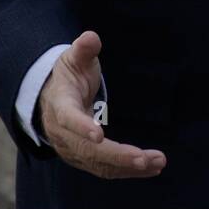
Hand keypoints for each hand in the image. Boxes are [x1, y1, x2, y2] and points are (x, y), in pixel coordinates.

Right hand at [35, 30, 166, 179]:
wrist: (51, 99)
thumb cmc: (67, 75)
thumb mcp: (73, 58)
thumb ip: (83, 49)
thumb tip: (91, 38)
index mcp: (60, 105)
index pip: (68, 118)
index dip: (82, 126)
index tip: (99, 134)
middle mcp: (63, 133)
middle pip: (88, 150)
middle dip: (117, 156)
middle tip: (144, 158)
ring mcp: (72, 149)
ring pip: (99, 164)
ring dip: (128, 166)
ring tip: (157, 162)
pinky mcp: (84, 159)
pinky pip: (106, 169)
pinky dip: (127, 170)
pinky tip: (150, 167)